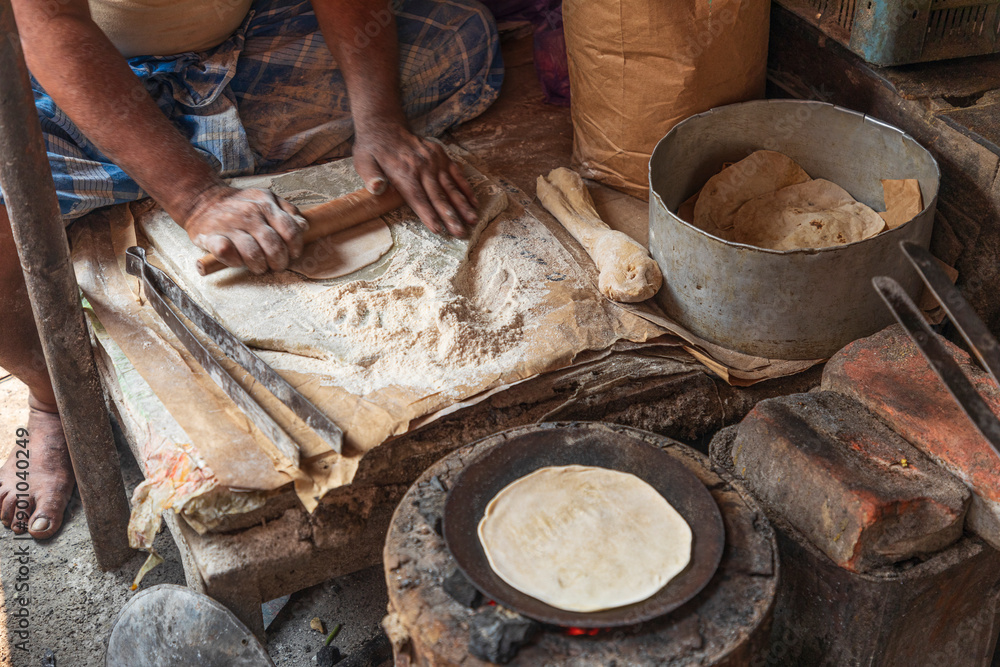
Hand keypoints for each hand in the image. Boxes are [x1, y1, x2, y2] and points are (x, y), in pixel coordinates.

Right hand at [182, 185, 306, 273]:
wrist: (203, 200)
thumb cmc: (240, 205)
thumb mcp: (267, 200)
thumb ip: (287, 211)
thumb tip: (303, 226)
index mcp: (266, 203)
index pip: (291, 231)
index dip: (295, 247)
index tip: (292, 254)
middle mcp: (249, 213)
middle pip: (274, 247)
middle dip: (279, 262)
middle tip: (276, 265)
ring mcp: (230, 224)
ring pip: (253, 253)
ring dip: (260, 266)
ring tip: (260, 267)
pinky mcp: (211, 236)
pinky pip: (226, 253)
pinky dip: (234, 261)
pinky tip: (238, 261)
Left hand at [353, 122, 478, 237]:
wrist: (385, 125)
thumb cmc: (372, 149)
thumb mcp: (363, 161)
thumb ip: (370, 176)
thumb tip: (377, 188)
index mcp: (403, 172)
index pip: (418, 198)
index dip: (428, 214)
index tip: (438, 229)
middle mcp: (421, 167)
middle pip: (437, 196)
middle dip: (450, 216)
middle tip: (460, 232)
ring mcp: (434, 160)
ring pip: (450, 186)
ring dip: (462, 205)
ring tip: (473, 220)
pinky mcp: (441, 155)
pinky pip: (456, 173)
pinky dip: (465, 188)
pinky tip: (473, 202)